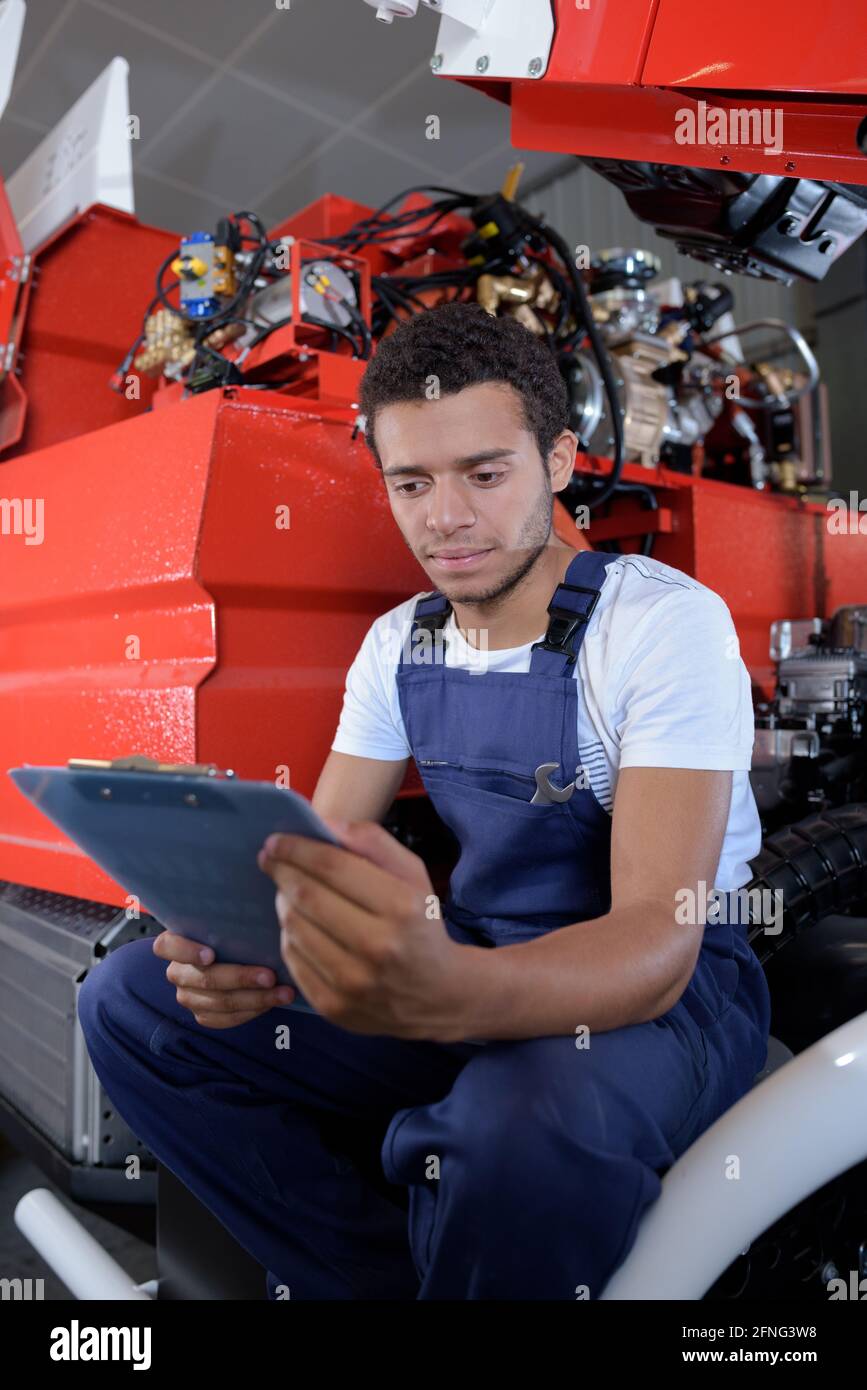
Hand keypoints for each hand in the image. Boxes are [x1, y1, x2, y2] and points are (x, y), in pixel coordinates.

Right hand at [153, 931, 295, 1028]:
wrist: (233, 955)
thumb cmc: (229, 932)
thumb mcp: (225, 922)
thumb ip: (230, 919)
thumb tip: (259, 908)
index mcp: (174, 943)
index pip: (166, 946)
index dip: (187, 951)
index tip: (211, 955)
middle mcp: (177, 972)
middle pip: (205, 979)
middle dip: (241, 978)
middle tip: (270, 976)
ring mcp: (188, 996)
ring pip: (220, 1002)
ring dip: (256, 998)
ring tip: (284, 992)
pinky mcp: (202, 1015)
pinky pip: (226, 1019)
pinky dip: (252, 1011)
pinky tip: (273, 1002)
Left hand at [258, 817, 476, 1040]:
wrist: (439, 996)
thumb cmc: (421, 926)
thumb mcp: (413, 876)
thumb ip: (373, 843)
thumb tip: (325, 825)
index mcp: (401, 907)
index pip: (332, 867)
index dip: (297, 849)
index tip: (276, 840)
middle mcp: (378, 947)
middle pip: (306, 897)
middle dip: (281, 871)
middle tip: (270, 859)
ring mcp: (353, 982)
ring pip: (294, 928)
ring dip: (283, 903)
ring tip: (289, 892)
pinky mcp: (334, 1007)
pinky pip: (292, 960)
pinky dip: (290, 936)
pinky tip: (300, 926)